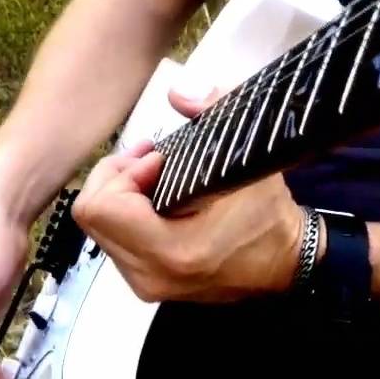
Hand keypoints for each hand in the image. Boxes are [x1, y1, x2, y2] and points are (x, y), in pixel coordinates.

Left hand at [70, 86, 304, 303]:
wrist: (287, 262)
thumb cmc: (268, 215)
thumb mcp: (248, 156)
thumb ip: (215, 112)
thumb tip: (178, 94)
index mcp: (172, 251)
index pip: (103, 208)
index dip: (123, 172)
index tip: (158, 158)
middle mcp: (151, 275)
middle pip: (93, 217)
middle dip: (115, 179)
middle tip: (148, 158)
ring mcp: (146, 284)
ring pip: (98, 229)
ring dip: (118, 196)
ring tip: (152, 174)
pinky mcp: (147, 283)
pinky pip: (114, 241)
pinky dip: (126, 215)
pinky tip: (154, 197)